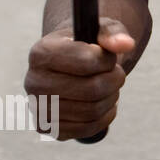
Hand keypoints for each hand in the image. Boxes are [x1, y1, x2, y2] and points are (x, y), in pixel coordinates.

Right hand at [25, 18, 135, 139]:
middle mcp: (33, 81)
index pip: (87, 61)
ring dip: (112, 98)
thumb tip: (126, 44)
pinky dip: (105, 116)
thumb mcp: (100, 30)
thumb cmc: (87, 44)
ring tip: (109, 86)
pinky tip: (103, 102)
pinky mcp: (47, 127)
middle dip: (115, 80)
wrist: (70, 65)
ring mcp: (37, 107)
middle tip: (117, 74)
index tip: (108, 57)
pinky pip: (87, 129)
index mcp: (42, 52)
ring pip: (92, 111)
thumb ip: (112, 33)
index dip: (107, 60)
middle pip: (92, 89)